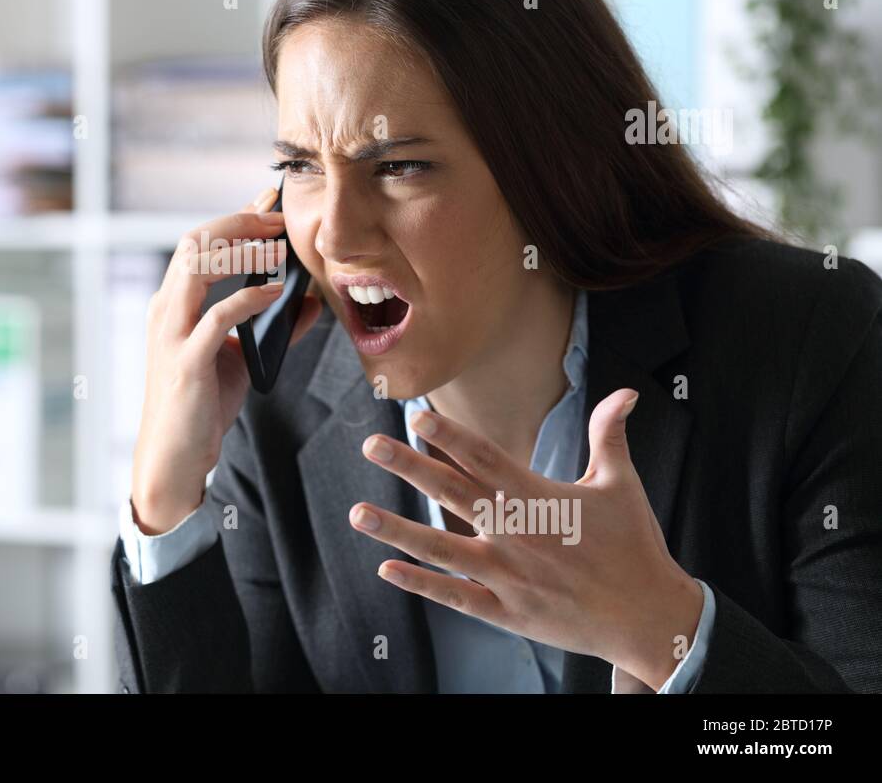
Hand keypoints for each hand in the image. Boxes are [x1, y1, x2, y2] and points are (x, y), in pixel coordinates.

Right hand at [131, 187, 321, 533]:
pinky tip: (278, 292)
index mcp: (174, 303)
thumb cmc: (202, 404)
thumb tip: (311, 302)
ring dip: (241, 249)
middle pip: (194, 241)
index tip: (269, 199)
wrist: (175, 456)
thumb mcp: (239, 357)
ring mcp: (172, 333)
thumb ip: (271, 327)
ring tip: (278, 245)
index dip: (234, 216)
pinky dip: (249, 298)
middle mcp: (166, 309)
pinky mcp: (186, 361)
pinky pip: (217, 317)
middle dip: (237, 220)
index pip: (199, 243)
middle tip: (277, 215)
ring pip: (197, 267)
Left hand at [347, 387, 703, 689]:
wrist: (651, 617)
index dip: (450, 437)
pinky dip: (422, 584)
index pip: (486, 459)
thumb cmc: (634, 547)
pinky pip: (457, 597)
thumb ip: (609, 434)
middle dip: (410, 468)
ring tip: (358, 513)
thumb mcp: (622, 484)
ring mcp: (510, 576)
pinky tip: (387, 569)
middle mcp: (518, 534)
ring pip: (444, 549)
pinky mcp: (508, 612)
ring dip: (398, 531)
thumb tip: (624, 392)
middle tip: (370, 445)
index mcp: (541, 499)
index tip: (416, 416)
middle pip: (454, 494)